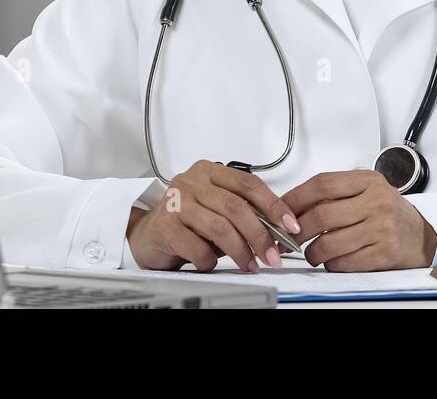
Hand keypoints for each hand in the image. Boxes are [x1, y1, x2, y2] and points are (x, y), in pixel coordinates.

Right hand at [126, 160, 300, 271]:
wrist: (147, 235)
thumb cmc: (188, 221)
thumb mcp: (218, 210)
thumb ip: (244, 212)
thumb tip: (280, 229)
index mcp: (210, 172)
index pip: (249, 184)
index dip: (273, 205)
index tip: (290, 225)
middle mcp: (192, 182)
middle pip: (236, 207)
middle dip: (259, 235)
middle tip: (272, 255)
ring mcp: (176, 202)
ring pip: (219, 227)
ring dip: (240, 251)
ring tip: (249, 265)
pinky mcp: (165, 226)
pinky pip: (198, 247)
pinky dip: (210, 260)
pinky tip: (211, 264)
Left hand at [282, 171, 436, 271]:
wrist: (423, 236)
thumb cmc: (389, 214)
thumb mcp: (368, 192)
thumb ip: (336, 195)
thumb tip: (291, 207)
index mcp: (369, 181)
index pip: (323, 185)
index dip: (295, 199)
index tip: (280, 211)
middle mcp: (377, 202)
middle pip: (321, 216)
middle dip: (296, 231)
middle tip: (287, 239)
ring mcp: (382, 228)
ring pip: (329, 243)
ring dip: (313, 253)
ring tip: (313, 253)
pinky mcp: (385, 253)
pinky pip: (344, 263)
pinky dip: (331, 265)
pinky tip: (335, 260)